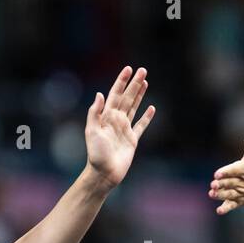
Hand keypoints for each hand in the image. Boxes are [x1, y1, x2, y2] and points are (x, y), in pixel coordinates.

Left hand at [84, 65, 155, 188]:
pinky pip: (141, 125)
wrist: (104, 173)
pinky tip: (151, 108)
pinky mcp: (132, 140)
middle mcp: (116, 120)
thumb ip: (95, 113)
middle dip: (134, 84)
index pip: (115, 94)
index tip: (128, 69)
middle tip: (143, 70)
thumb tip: (100, 94)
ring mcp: (125, 129)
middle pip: (128, 98)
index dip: (122, 81)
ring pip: (134, 108)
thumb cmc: (96, 154)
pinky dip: (147, 117)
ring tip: (145, 82)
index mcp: (107, 116)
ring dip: (140, 95)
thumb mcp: (92, 131)